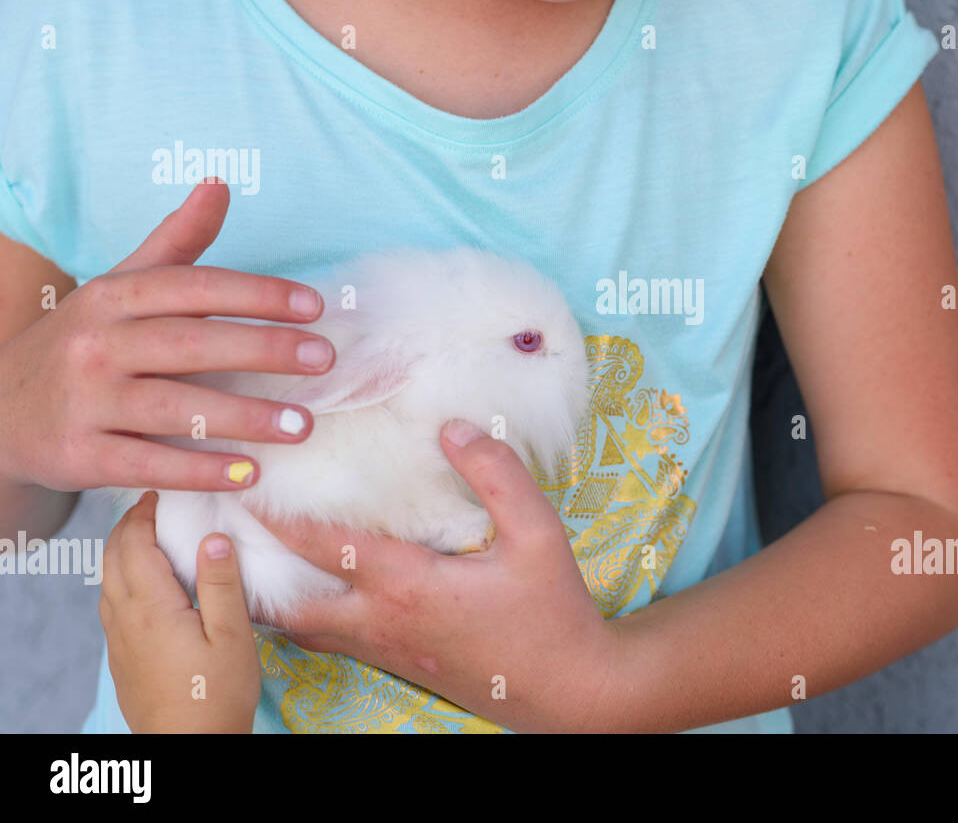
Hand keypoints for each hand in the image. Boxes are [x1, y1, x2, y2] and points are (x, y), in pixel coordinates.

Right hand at [0, 178, 334, 493]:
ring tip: (302, 426)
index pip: (194, 287)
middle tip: (325, 359)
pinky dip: (199, 470)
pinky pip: (147, 463)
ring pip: (174, 407)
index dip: (256, 294)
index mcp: (112, 296)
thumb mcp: (120, 286)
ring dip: (243, 417)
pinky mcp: (78, 455)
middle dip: (264, 349)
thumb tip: (219, 183)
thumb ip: (176, 242)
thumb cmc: (83, 343)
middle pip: (191, 343)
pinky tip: (250, 472)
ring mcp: (84, 402)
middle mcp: (95, 344)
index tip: (315, 306)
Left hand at [100, 491, 261, 732]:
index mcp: (151, 606)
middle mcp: (125, 618)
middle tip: (154, 505)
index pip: (134, 544)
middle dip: (128, 525)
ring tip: (150, 535)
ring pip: (107, 580)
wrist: (189, 747)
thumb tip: (213, 536)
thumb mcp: (232, 635)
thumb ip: (221, 583)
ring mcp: (119, 639)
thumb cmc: (217, 693)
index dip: (144, 513)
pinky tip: (148, 582)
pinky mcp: (122, 656)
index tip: (162, 493)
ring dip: (122, 550)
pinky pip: (112, 603)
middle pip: (112, 557)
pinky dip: (123, 576)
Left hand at [258, 420, 621, 733]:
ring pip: (305, 632)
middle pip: (289, 606)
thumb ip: (498, 476)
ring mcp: (387, 650)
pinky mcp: (400, 665)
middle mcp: (382, 623)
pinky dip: (308, 618)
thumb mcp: (539, 535)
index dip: (279, 514)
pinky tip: (315, 594)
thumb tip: (454, 429)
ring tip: (253, 561)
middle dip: (251, 570)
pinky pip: (334, 641)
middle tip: (226, 531)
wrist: (567, 691)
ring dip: (274, 599)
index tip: (246, 482)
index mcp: (407, 586)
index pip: (323, 546)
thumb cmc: (552, 612)